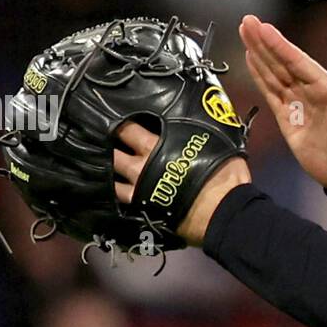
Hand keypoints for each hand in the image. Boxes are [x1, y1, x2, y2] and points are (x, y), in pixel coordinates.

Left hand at [113, 120, 250, 247]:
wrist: (224, 210)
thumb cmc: (224, 175)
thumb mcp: (217, 141)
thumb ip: (202, 130)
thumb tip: (207, 116)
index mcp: (158, 145)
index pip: (129, 129)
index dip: (119, 123)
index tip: (113, 118)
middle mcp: (143, 165)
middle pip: (115, 153)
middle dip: (108, 146)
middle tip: (102, 141)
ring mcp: (141, 189)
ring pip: (113, 179)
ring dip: (107, 172)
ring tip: (101, 168)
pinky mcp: (145, 209)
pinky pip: (124, 201)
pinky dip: (118, 196)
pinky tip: (114, 193)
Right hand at [239, 14, 326, 191]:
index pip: (300, 63)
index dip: (281, 47)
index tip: (265, 28)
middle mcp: (310, 91)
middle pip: (283, 63)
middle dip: (265, 43)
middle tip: (247, 21)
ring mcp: (297, 103)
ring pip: (274, 74)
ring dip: (259, 55)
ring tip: (245, 33)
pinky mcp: (287, 118)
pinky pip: (271, 93)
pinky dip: (260, 77)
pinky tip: (251, 61)